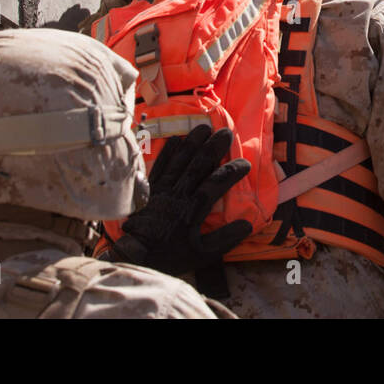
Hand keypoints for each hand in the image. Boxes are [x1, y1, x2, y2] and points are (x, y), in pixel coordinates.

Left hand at [109, 124, 252, 273]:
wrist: (135, 256)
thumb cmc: (171, 255)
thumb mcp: (202, 254)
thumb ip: (225, 239)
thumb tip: (248, 225)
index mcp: (193, 210)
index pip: (215, 185)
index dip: (231, 172)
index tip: (245, 163)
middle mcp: (178, 195)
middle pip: (197, 166)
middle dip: (212, 148)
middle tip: (225, 132)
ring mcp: (162, 189)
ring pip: (179, 161)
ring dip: (192, 143)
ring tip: (203, 127)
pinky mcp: (150, 189)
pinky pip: (159, 166)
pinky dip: (167, 152)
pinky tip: (175, 139)